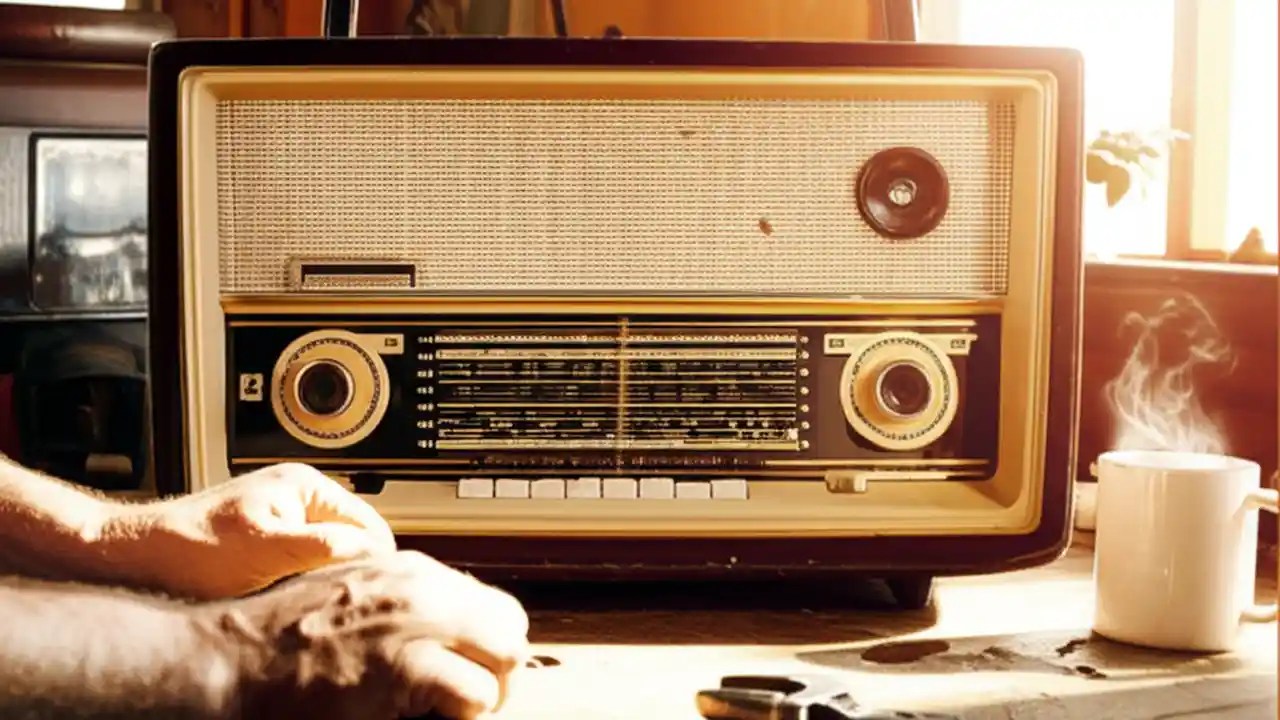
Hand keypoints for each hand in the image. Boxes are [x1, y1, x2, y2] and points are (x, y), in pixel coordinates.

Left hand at [102, 463, 397, 599]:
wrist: (135, 560)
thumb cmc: (188, 550)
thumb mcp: (268, 549)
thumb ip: (326, 546)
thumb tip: (374, 553)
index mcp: (307, 485)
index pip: (372, 527)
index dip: (372, 564)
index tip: (360, 595)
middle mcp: (299, 495)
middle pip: (352, 542)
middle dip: (344, 572)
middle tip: (324, 600)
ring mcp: (282, 517)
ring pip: (328, 558)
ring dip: (319, 581)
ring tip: (296, 597)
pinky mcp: (267, 540)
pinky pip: (303, 565)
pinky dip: (298, 583)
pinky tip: (279, 596)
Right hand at [203, 550, 529, 719]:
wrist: (220, 664)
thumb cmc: (269, 643)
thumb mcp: (346, 598)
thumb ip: (398, 607)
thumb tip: (444, 637)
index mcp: (408, 571)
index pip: (489, 605)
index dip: (484, 647)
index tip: (465, 673)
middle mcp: (421, 588)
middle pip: (510, 628)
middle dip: (496, 669)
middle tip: (461, 703)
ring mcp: (416, 624)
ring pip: (504, 659)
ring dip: (479, 694)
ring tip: (439, 713)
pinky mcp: (406, 667)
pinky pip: (474, 695)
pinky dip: (458, 715)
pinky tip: (415, 718)